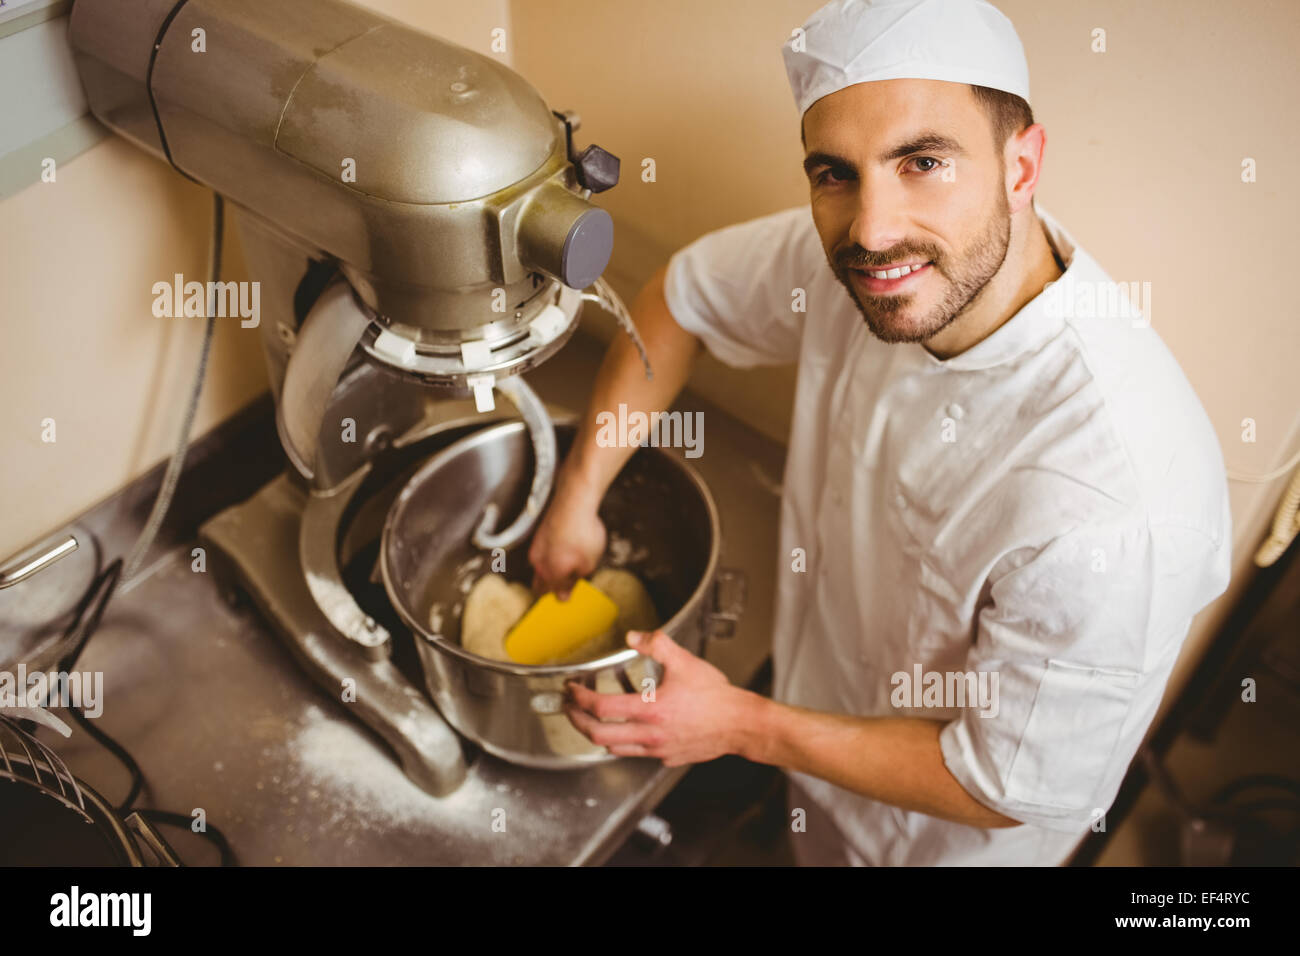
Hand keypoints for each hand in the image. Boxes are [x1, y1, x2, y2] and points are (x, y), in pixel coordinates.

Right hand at [528, 468, 605, 598]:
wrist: (573, 501)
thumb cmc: (583, 533)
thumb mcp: (589, 563)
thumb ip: (575, 580)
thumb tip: (564, 594)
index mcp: (552, 574)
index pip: (555, 593)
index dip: (565, 593)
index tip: (572, 589)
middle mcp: (538, 563)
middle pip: (540, 585)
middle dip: (551, 587)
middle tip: (567, 580)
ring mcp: (535, 547)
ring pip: (540, 567)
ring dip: (551, 568)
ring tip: (569, 559)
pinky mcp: (538, 534)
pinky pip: (542, 551)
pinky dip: (550, 552)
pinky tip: (565, 543)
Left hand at [563, 630, 755, 766]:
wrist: (739, 724)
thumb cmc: (715, 696)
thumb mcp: (685, 662)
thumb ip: (657, 645)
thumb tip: (634, 637)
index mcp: (650, 710)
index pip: (601, 708)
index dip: (579, 698)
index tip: (571, 690)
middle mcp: (649, 735)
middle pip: (598, 735)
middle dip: (577, 720)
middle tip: (570, 708)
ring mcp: (657, 750)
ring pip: (614, 749)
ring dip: (598, 733)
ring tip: (593, 718)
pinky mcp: (667, 758)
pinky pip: (636, 753)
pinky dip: (624, 741)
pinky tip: (630, 726)